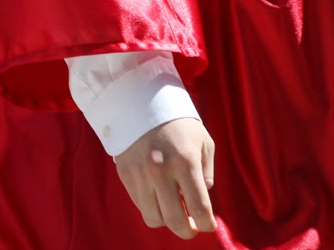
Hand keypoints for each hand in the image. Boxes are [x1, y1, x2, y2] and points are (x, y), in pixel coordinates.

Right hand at [114, 117, 216, 239]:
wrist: (139, 101)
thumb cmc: (178, 122)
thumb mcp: (203, 142)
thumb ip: (206, 173)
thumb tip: (201, 197)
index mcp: (185, 162)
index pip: (199, 209)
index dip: (207, 224)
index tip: (208, 224)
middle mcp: (161, 171)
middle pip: (175, 221)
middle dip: (188, 231)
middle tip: (192, 227)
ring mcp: (140, 174)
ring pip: (154, 218)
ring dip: (166, 219)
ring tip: (173, 208)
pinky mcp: (125, 175)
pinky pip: (140, 204)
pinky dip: (151, 205)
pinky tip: (158, 194)